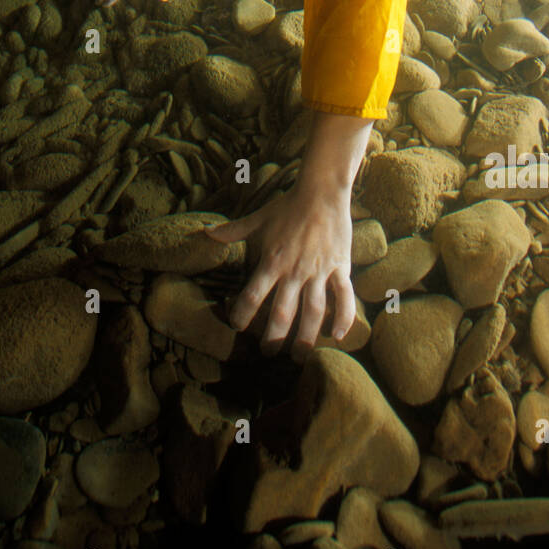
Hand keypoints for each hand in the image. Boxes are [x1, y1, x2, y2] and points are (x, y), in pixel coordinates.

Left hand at [206, 186, 355, 360]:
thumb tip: (205, 232)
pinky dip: (343, 317)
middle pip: (283, 313)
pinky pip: (343, 297)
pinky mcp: (340, 268)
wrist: (322, 192)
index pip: (253, 294)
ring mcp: (319, 272)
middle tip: (267, 352)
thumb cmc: (288, 206)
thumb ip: (232, 231)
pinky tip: (338, 336)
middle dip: (274, 337)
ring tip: (298, 356)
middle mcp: (295, 271)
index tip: (237, 325)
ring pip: (313, 312)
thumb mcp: (258, 219)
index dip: (243, 313)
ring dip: (306, 337)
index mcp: (273, 261)